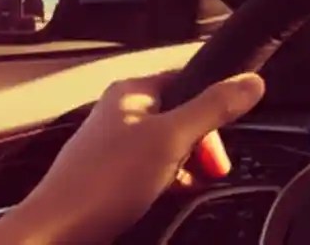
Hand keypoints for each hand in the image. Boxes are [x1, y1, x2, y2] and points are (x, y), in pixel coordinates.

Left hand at [0, 70, 265, 243]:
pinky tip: (169, 199)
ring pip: (167, 147)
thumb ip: (214, 108)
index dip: (214, 104)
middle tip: (212, 170)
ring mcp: (112, 146)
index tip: (229, 135)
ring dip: (186, 165)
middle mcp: (121, 113)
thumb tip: (254, 81)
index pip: (188, 80)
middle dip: (202, 144)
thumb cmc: (108, 181)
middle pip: (181, 116)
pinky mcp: (108, 177)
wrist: (55, 234)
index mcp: (132, 92)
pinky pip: (150, 171)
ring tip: (190, 187)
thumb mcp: (171, 139)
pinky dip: (166, 182)